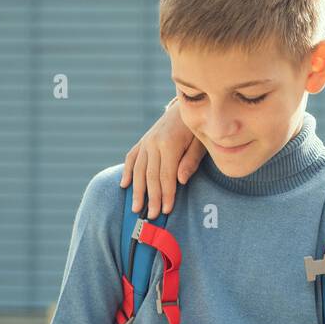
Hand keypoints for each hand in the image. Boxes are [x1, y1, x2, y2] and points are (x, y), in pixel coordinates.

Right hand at [119, 100, 207, 218]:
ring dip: (136, 190)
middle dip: (151, 198)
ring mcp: (146, 142)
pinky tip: (124, 185)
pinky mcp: (143, 141)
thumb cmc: (197, 129)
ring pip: (138, 170)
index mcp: (169, 144)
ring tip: (135, 208)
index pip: (166, 176)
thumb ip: (191, 161)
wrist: (185, 107)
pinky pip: (131, 157)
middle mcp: (153, 143)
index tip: (166, 210)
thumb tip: (181, 180)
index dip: (166, 194)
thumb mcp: (201, 143)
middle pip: (150, 176)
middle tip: (151, 216)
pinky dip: (127, 171)